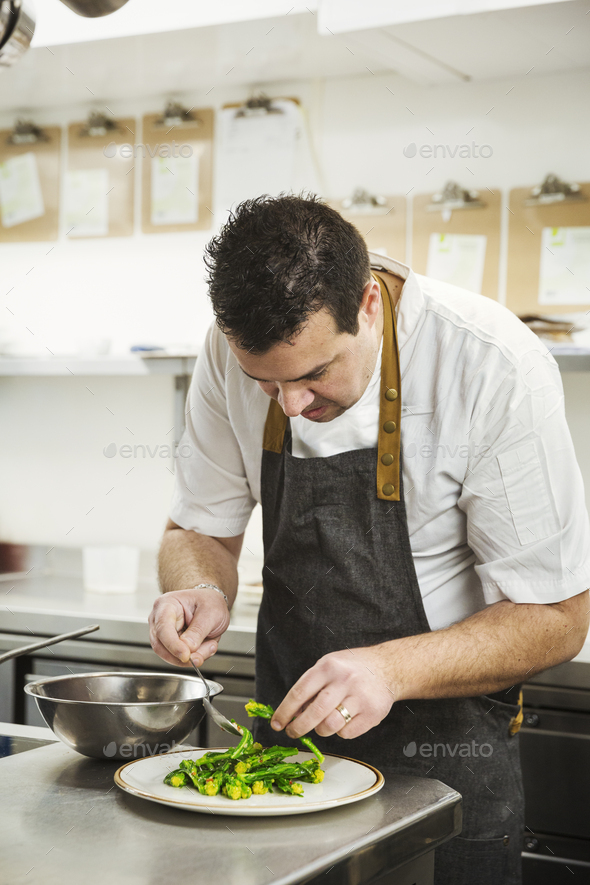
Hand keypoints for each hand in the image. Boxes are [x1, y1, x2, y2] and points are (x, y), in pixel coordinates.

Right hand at [148, 587, 229, 666]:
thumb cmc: (210, 602)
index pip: (163, 628)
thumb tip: (187, 647)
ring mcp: (162, 632)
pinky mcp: (169, 644)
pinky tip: (205, 646)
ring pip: (169, 655)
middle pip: (161, 645)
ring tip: (209, 646)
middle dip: (183, 655)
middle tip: (200, 657)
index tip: (186, 655)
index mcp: (167, 604)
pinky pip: (177, 657)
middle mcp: (159, 618)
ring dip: (191, 657)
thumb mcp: (211, 613)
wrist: (214, 604)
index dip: (173, 645)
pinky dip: (193, 657)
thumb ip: (198, 630)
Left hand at [270, 646, 395, 739]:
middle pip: (314, 713)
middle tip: (292, 732)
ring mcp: (360, 698)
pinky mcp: (372, 714)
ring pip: (329, 726)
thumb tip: (292, 713)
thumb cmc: (352, 668)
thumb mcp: (329, 666)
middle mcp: (344, 681)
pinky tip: (343, 720)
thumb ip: (311, 686)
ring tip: (322, 724)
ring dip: (321, 730)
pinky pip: (347, 733)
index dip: (284, 711)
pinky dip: (340, 732)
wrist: (388, 667)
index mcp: (328, 667)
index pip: (300, 692)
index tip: (277, 723)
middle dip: (298, 728)